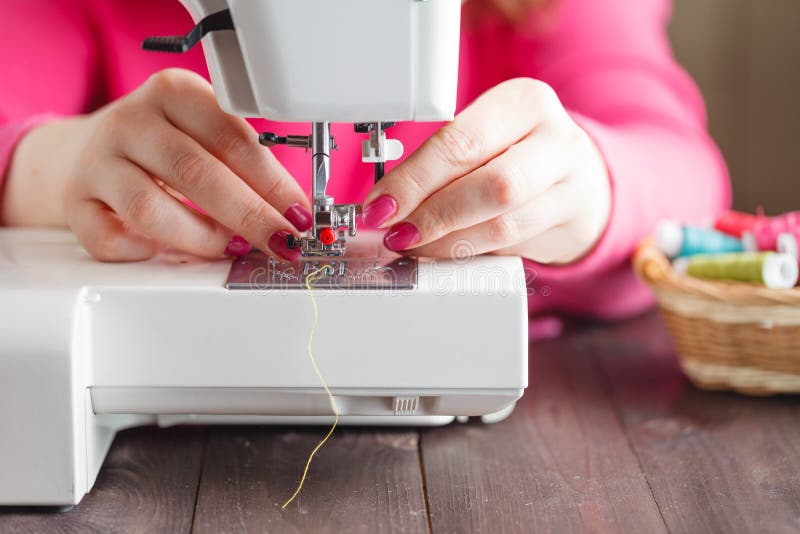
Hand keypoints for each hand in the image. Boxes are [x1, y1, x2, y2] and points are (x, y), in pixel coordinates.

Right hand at [1, 68, 310, 260]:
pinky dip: (144, 252)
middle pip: (196, 172)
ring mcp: (98, 161)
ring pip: (149, 209)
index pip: (232, 138)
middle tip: (281, 243)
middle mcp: (132, 121)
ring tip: (229, 247)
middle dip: (249, 216)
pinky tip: (165, 249)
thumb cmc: (167, 145)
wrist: (91, 148)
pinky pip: (110, 238)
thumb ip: (246, 165)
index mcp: (174, 93)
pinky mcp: (75, 201)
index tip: (299, 215)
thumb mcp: (207, 134)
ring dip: (200, 237)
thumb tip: (293, 214)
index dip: (272, 183)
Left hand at [361, 78, 610, 263]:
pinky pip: (512, 246)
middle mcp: (555, 138)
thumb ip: (439, 163)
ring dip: (447, 241)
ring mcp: (571, 184)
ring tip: (412, 246)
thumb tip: (384, 201)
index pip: (460, 142)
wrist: (580, 180)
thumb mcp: (482, 139)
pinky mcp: (571, 223)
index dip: (414, 180)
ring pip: (503, 223)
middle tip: (394, 232)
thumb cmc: (516, 153)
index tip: (379, 204)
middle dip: (433, 214)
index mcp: (523, 102)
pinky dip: (468, 253)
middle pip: (491, 184)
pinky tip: (442, 253)